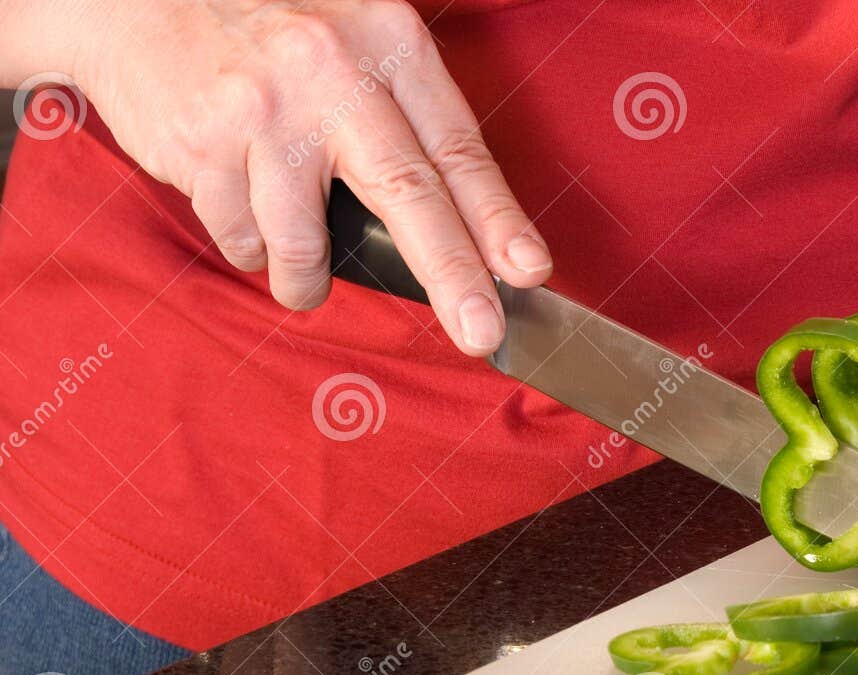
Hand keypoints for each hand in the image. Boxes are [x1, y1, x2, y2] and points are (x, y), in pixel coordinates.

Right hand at [72, 0, 549, 354]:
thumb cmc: (267, 28)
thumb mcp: (357, 43)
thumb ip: (410, 118)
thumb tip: (476, 236)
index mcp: (386, 42)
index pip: (457, 148)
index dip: (497, 219)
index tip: (528, 271)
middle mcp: (329, 70)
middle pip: (407, 193)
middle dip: (452, 276)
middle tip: (481, 334)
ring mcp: (263, 110)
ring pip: (308, 244)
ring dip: (308, 280)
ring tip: (301, 268)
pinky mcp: (203, 144)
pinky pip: (244, 240)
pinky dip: (251, 246)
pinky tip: (242, 202)